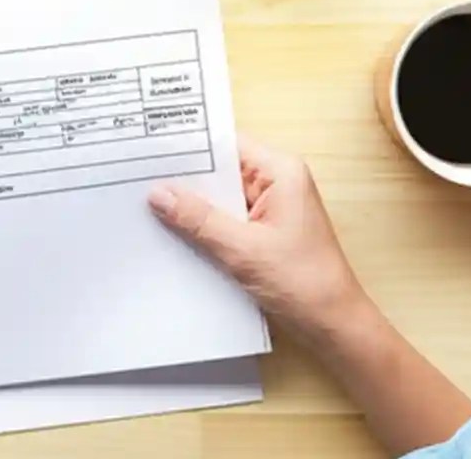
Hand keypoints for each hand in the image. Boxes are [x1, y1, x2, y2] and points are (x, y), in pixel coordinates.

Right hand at [147, 137, 368, 338]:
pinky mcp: (263, 233)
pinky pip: (226, 220)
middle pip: (221, 170)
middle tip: (138, 180)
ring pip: (221, 198)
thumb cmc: (303, 283)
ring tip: (146, 206)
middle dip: (185, 179)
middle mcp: (277, 183)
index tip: (150, 152)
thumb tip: (158, 193)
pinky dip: (203, 227)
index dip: (190, 147)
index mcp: (281, 172)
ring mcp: (270, 209)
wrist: (333, 325)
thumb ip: (199, 219)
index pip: (227, 145)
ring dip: (192, 206)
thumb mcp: (243, 250)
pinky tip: (173, 233)